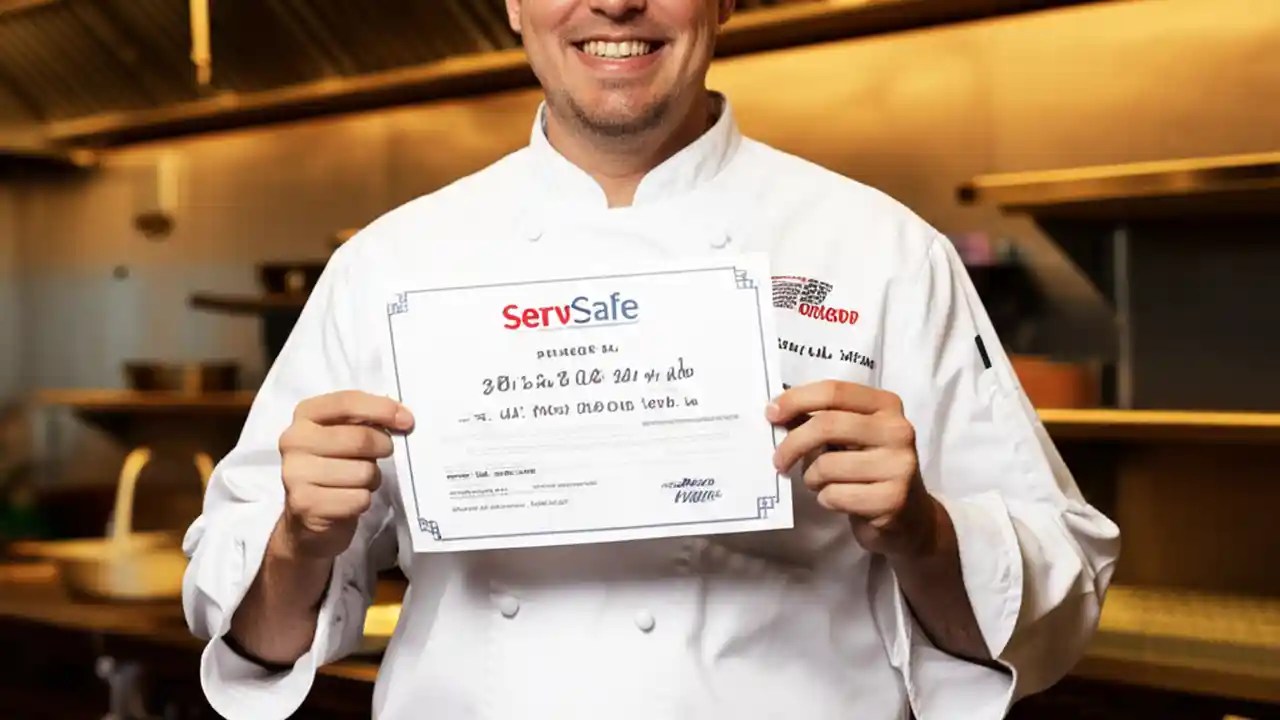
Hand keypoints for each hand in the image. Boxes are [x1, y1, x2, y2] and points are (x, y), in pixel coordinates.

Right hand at [276, 390, 413, 559]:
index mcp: (305, 414)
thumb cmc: (334, 464)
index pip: (348, 402)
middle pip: (360, 439)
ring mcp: (296, 474)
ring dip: (372, 479)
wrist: (305, 515)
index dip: (383, 409)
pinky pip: (358, 499)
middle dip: (382, 448)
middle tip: (380, 455)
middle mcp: (294, 441)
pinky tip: (349, 499)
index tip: (407, 422)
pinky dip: (363, 501)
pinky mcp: (305, 505)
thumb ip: (368, 419)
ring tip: (359, 480)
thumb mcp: (344, 432)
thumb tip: (404, 419)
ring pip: (363, 472)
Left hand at [767, 380, 939, 558]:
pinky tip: (839, 499)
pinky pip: (835, 495)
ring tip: (821, 483)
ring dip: (811, 478)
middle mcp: (898, 430)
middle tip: (778, 461)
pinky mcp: (892, 499)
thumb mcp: (850, 437)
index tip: (770, 414)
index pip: (834, 391)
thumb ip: (819, 420)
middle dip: (792, 444)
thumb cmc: (869, 468)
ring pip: (827, 465)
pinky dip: (826, 499)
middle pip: (827, 425)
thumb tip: (776, 411)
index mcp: (886, 405)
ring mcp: (899, 465)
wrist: (910, 517)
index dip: (796, 400)